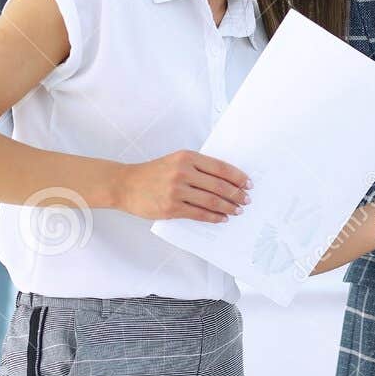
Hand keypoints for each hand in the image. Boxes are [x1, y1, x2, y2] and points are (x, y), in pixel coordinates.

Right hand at [118, 150, 249, 222]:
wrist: (126, 184)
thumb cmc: (154, 173)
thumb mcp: (175, 161)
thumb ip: (198, 167)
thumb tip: (226, 180)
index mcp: (187, 157)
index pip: (220, 167)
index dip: (237, 177)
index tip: (248, 184)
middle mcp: (182, 172)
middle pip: (218, 185)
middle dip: (236, 195)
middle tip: (246, 200)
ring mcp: (176, 191)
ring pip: (211, 201)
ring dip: (228, 207)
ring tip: (237, 210)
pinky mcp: (171, 208)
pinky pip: (199, 214)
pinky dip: (214, 217)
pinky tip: (222, 218)